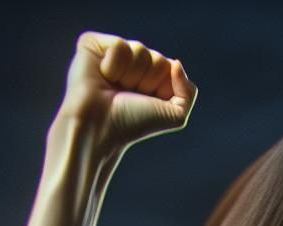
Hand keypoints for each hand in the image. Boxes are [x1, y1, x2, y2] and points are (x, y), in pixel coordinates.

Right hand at [57, 32, 195, 154]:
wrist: (100, 125)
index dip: (162, 87)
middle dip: (147, 81)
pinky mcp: (94, 44)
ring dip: (131, 75)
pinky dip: (115, 65)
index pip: (171, 67)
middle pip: (158, 59)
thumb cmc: (134, 123)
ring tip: (116, 87)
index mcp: (152, 77)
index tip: (146, 101)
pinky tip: (104, 75)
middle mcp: (134, 63)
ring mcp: (115, 52)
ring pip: (139, 49)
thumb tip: (176, 63)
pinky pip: (119, 45)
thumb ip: (188, 92)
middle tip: (129, 95)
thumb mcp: (175, 116)